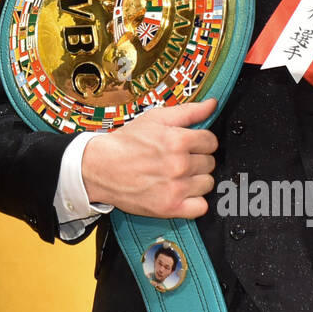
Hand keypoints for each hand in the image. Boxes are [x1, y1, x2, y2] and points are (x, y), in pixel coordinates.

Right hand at [80, 99, 217, 219]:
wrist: (100, 167)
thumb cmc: (126, 143)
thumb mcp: (155, 118)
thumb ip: (188, 111)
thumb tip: (212, 104)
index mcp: (177, 140)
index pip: (211, 142)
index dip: (201, 142)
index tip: (190, 145)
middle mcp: (179, 164)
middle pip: (210, 163)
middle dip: (197, 160)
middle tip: (179, 160)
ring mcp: (175, 188)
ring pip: (207, 184)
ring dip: (196, 180)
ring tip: (178, 176)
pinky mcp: (170, 207)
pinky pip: (201, 207)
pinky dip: (194, 202)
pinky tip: (181, 193)